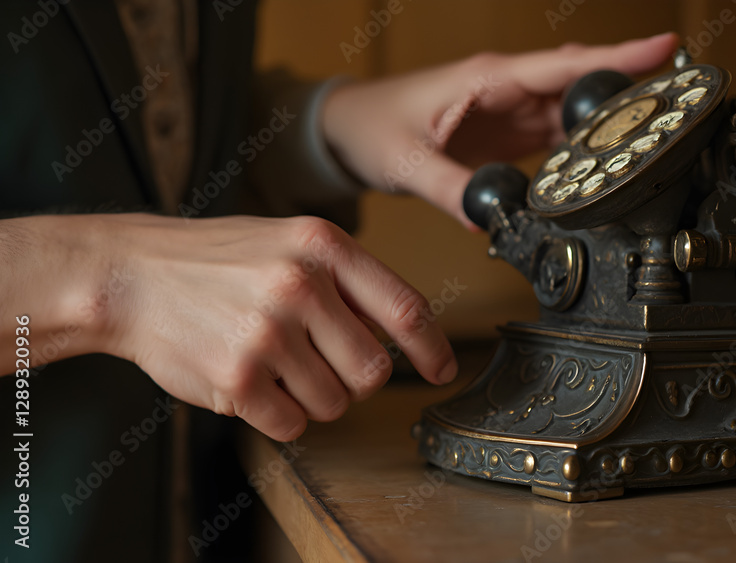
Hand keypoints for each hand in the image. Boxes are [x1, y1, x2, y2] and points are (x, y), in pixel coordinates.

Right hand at [94, 214, 455, 440]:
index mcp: (322, 247)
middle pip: (374, 371)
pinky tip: (252, 383)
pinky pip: (291, 425)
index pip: (405, 307)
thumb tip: (400, 331)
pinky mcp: (236, 377)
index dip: (432, 348)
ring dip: (311, 398)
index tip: (443, 369)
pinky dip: (277, 416)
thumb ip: (347, 281)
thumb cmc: (216, 261)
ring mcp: (267, 332)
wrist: (131, 275)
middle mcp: (300, 286)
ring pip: (333, 404)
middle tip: (321, 365)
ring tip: (274, 365)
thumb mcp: (290, 242)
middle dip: (355, 380)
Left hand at [322, 33, 678, 227]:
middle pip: (583, 86)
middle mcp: (508, 90)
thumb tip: (490, 215)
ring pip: (575, 113)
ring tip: (658, 138)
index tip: (667, 49)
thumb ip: (449, 188)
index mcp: (490, 79)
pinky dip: (584, 149)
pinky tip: (605, 165)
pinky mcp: (508, 135)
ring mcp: (511, 111)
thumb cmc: (373, 127)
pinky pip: (558, 137)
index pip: (565, 65)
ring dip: (612, 124)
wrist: (351, 130)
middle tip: (681, 106)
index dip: (617, 58)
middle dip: (631, 92)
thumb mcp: (407, 160)